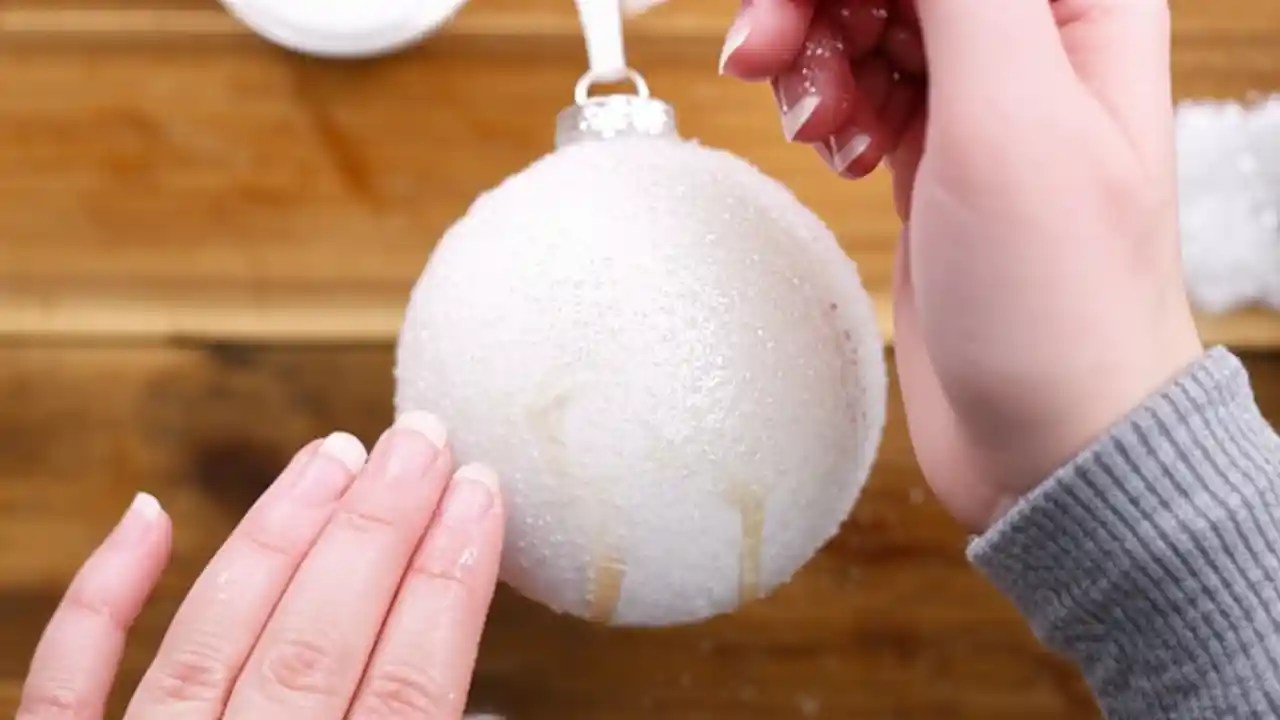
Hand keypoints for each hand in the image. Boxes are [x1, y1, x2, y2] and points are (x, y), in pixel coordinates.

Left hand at [20, 414, 503, 718]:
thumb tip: (486, 699)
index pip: (410, 690)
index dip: (451, 583)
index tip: (479, 492)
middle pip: (319, 645)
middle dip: (380, 530)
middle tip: (423, 436)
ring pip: (214, 643)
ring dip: (280, 536)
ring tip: (334, 452)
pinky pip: (67, 686)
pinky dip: (105, 599)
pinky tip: (147, 516)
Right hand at [721, 0, 1203, 529]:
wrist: (1048, 437)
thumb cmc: (1061, 300)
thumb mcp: (1012, 116)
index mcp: (1077, 0)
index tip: (795, 15)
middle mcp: (1030, 37)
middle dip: (815, 2)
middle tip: (761, 55)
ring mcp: (977, 96)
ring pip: (860, 20)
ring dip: (813, 60)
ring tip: (819, 129)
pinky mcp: (932, 154)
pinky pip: (855, 88)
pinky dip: (828, 111)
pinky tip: (844, 158)